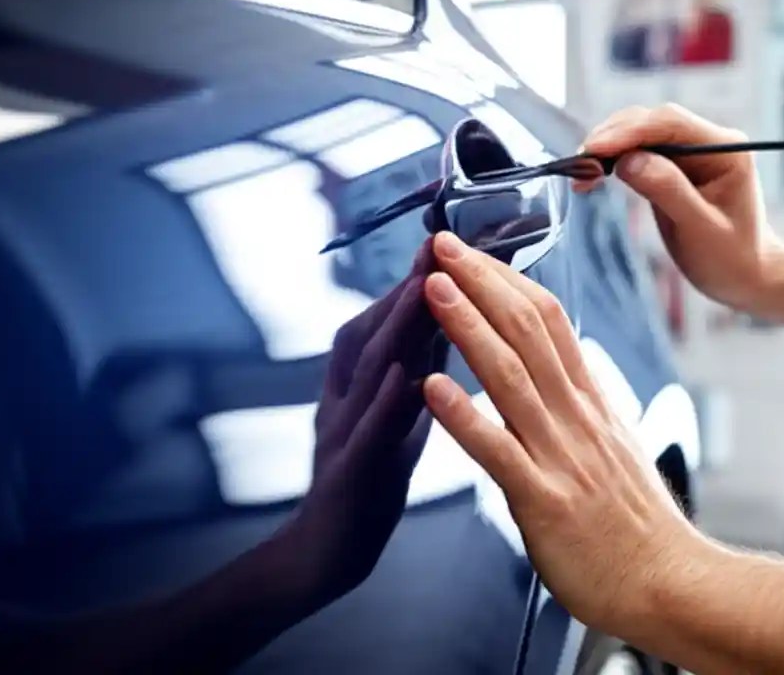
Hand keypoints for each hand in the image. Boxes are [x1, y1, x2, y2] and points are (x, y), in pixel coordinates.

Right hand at [281, 242, 440, 601]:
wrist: (330, 546)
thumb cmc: (370, 468)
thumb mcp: (394, 403)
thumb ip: (415, 357)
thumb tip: (450, 305)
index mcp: (362, 377)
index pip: (393, 318)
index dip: (423, 277)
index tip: (453, 238)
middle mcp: (347, 393)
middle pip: (378, 330)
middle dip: (410, 286)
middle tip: (439, 244)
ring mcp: (343, 430)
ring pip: (369, 371)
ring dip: (395, 328)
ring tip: (423, 289)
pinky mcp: (348, 472)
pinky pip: (368, 434)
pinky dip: (385, 403)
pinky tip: (406, 378)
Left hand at [419, 232, 703, 634]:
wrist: (671, 584)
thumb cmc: (638, 528)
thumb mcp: (616, 447)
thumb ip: (585, 408)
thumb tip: (566, 371)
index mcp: (591, 402)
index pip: (550, 321)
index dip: (507, 280)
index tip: (472, 252)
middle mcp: (577, 418)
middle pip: (528, 330)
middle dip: (481, 281)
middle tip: (441, 243)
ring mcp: (562, 457)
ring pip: (511, 376)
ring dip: (468, 327)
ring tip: (432, 289)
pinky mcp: (545, 502)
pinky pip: (499, 452)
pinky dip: (464, 416)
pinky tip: (431, 389)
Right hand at [579, 103, 782, 311]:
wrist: (745, 276)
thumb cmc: (730, 258)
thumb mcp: (700, 228)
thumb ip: (668, 190)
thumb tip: (628, 161)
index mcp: (726, 149)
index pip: (670, 123)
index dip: (629, 132)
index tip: (593, 149)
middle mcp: (709, 141)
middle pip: (651, 122)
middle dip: (612, 137)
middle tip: (578, 164)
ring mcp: (691, 152)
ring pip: (640, 134)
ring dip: (608, 148)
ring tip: (580, 173)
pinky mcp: (674, 166)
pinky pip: (638, 152)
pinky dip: (613, 161)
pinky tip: (592, 176)